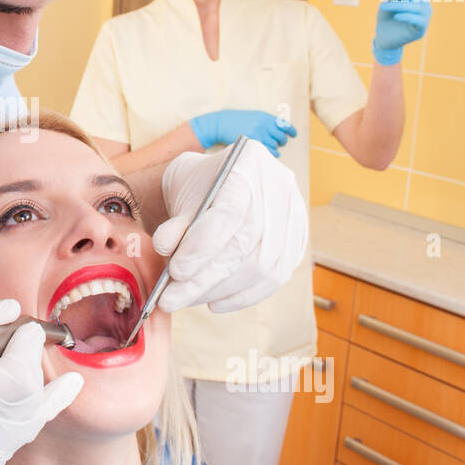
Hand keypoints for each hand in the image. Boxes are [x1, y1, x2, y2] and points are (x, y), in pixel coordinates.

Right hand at [0, 299, 82, 464]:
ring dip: (33, 394)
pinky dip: (12, 419)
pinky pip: (6, 446)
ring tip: (39, 370)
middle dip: (35, 368)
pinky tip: (10, 399)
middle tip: (33, 343)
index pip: (13, 381)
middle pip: (28, 405)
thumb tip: (5, 310)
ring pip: (25, 428)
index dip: (27, 349)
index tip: (27, 329)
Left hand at [152, 142, 307, 312]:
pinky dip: (243, 295)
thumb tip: (167, 247)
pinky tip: (215, 302)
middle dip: (206, 278)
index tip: (175, 272)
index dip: (203, 246)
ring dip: (221, 290)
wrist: (222, 178)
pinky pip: (276, 276)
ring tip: (188, 299)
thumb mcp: (178, 190)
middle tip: (172, 299)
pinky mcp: (298, 239)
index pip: (231, 212)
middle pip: (247, 244)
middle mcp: (279, 185)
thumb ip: (174, 219)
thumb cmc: (198, 184)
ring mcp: (294, 212)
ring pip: (263, 265)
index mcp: (248, 162)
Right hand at [189, 109, 296, 156]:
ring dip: (275, 148)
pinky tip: (271, 153)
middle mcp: (264, 124)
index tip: (293, 134)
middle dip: (282, 141)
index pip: (283, 124)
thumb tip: (277, 131)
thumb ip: (265, 122)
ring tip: (272, 148)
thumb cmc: (235, 121)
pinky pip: (269, 150)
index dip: (290, 130)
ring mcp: (258, 134)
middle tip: (280, 143)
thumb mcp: (252, 116)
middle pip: (281, 136)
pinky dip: (272, 153)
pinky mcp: (253, 142)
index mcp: (264, 117)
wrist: (220, 123)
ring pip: (275, 145)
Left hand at [373, 0, 431, 64]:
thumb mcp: (386, 2)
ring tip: (382, 7)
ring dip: (397, 5)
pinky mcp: (421, 29)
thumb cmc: (386, 18)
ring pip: (414, 6)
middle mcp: (424, 4)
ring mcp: (425, 16)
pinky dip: (406, 16)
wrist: (385, 38)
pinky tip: (396, 16)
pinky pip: (417, 20)